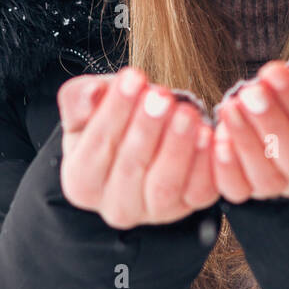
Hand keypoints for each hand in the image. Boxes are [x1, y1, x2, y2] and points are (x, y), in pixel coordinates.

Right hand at [57, 69, 218, 228]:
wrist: (147, 132)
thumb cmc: (114, 120)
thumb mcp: (89, 106)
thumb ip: (80, 99)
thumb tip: (92, 92)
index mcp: (81, 183)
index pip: (95, 149)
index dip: (114, 112)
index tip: (132, 78)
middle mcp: (115, 205)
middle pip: (131, 168)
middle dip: (147, 128)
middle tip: (161, 96)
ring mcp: (154, 211)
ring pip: (164, 185)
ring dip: (177, 146)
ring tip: (186, 112)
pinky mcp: (189, 205)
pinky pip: (199, 190)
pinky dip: (204, 163)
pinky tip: (208, 134)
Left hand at [211, 52, 288, 202]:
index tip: (274, 71)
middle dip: (270, 123)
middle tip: (250, 91)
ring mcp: (282, 186)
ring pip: (266, 179)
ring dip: (245, 141)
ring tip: (231, 105)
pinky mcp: (251, 187)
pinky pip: (237, 189)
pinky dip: (224, 168)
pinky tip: (217, 137)